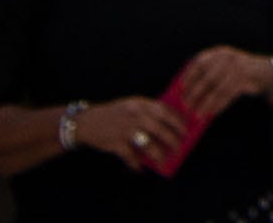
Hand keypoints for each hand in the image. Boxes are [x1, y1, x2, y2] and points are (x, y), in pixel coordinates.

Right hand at [66, 99, 181, 166]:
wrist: (86, 122)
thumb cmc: (114, 114)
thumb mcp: (131, 105)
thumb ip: (148, 111)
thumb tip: (170, 124)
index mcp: (140, 103)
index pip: (165, 111)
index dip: (177, 120)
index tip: (187, 129)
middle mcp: (134, 116)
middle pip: (160, 129)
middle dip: (172, 140)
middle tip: (179, 147)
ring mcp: (125, 130)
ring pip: (148, 144)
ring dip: (158, 154)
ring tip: (164, 160)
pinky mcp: (115, 143)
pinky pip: (130, 156)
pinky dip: (136, 164)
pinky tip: (140, 169)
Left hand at [167, 47, 272, 120]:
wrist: (264, 72)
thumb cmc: (236, 73)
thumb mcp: (222, 69)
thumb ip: (207, 76)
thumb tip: (185, 93)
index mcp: (219, 53)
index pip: (199, 62)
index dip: (189, 75)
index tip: (180, 88)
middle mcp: (229, 57)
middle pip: (208, 77)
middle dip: (195, 94)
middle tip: (185, 107)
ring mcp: (239, 67)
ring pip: (218, 88)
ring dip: (206, 103)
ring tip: (197, 114)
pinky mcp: (247, 78)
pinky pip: (229, 94)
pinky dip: (219, 105)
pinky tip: (211, 113)